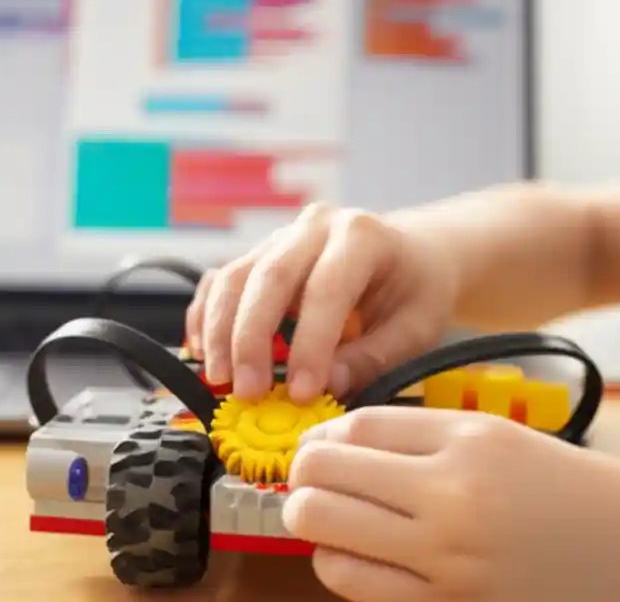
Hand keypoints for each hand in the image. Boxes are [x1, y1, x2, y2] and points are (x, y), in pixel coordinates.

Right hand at [185, 203, 459, 401]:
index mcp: (361, 235)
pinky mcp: (258, 256)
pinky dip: (206, 317)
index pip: (326, 289)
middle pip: (269, 277)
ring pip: (234, 277)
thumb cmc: (417, 290)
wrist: (414, 256)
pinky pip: (219, 281)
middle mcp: (315, 227)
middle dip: (252, 340)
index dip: (309, 344)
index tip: (300, 393)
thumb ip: (375, 357)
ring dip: (221, 333)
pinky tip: (202, 353)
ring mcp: (281, 237)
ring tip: (221, 380)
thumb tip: (329, 387)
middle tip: (248, 392)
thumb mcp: (417, 327)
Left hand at [282, 406, 619, 601]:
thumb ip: (418, 438)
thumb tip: (331, 446)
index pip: (355, 428)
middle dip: (302, 480)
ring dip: (314, 526)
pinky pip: (357, 585)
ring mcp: (450, 563)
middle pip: (323, 478)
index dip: (320, 436)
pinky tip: (360, 555)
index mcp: (470, 443)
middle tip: (310, 483)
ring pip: (324, 535)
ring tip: (333, 521)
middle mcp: (455, 500)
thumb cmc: (568, 492)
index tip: (316, 446)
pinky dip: (341, 566)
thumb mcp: (498, 440)